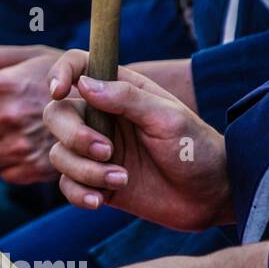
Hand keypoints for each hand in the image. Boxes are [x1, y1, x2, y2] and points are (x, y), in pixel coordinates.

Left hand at [0, 45, 60, 183]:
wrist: (117, 105)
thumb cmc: (68, 74)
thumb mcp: (33, 56)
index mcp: (3, 85)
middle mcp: (8, 117)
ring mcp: (22, 146)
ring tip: (13, 135)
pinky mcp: (37, 169)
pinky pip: (7, 174)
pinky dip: (15, 165)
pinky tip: (32, 148)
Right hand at [41, 50, 232, 229]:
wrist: (211, 198)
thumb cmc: (196, 149)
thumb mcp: (168, 118)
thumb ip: (127, 99)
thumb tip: (83, 84)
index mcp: (119, 92)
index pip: (78, 67)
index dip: (60, 73)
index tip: (59, 91)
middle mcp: (101, 118)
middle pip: (57, 115)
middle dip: (74, 136)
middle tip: (107, 151)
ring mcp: (95, 151)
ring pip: (60, 154)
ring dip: (86, 170)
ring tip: (122, 178)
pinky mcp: (95, 182)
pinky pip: (66, 184)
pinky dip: (79, 193)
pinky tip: (102, 200)